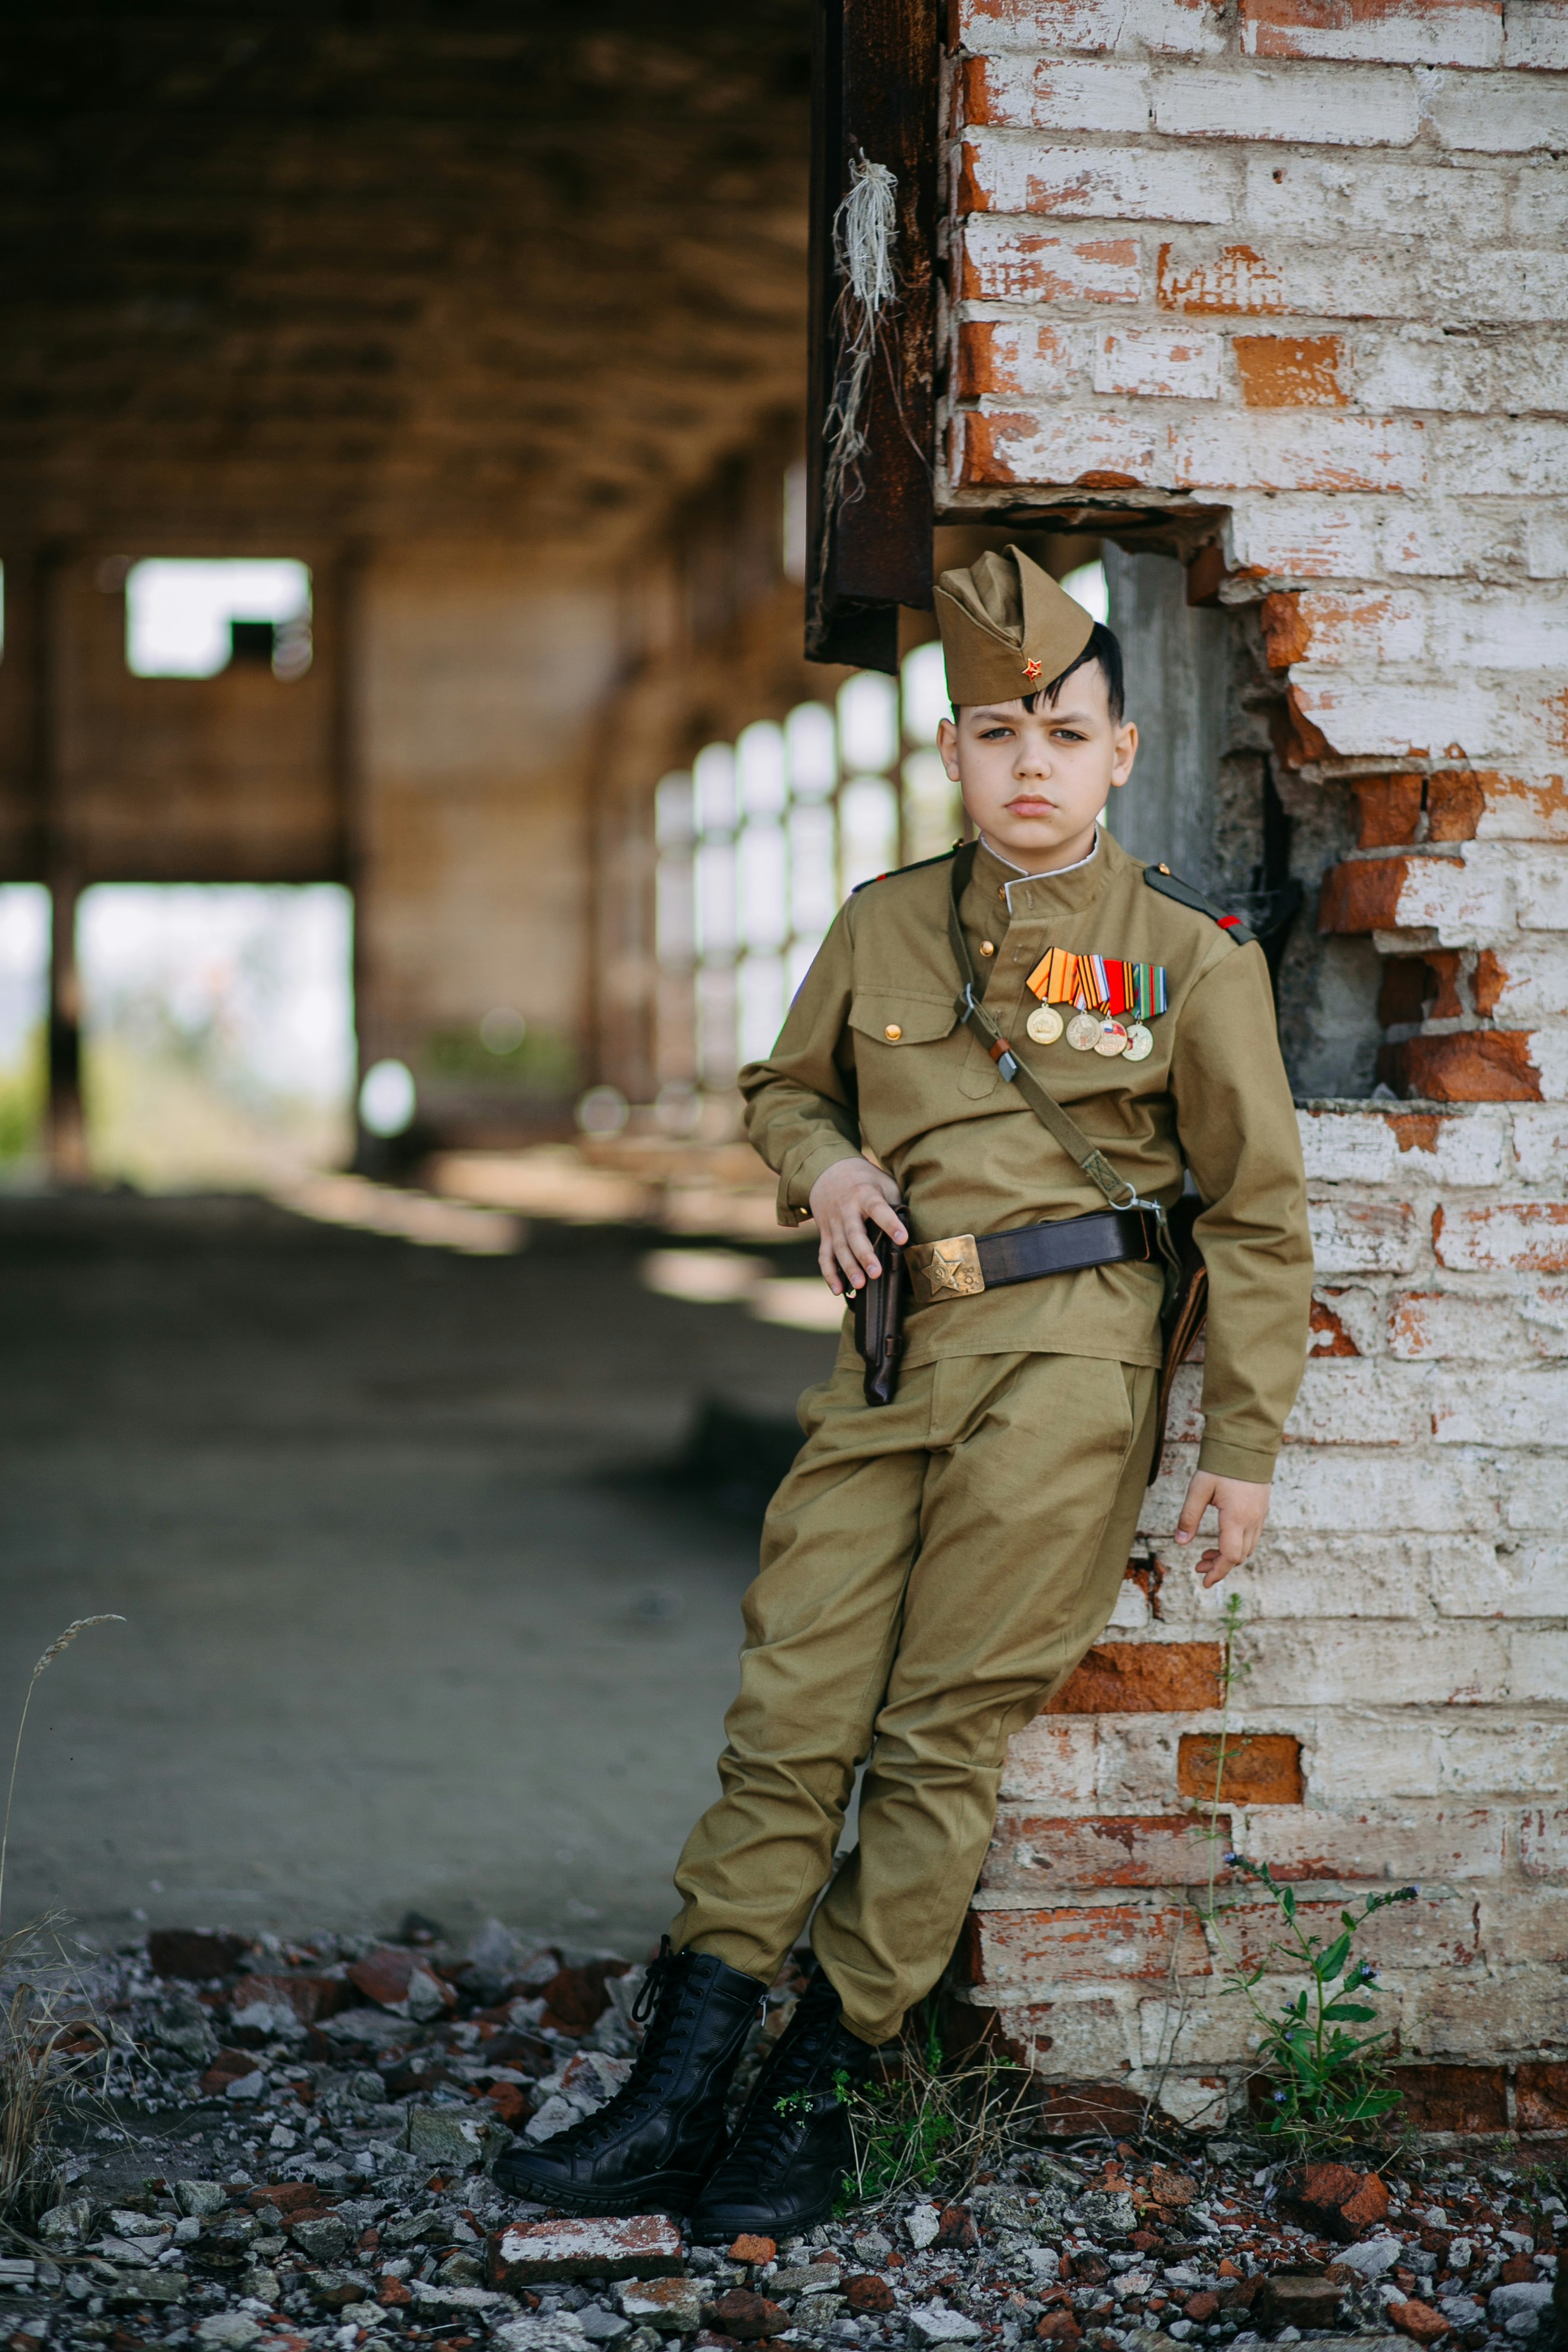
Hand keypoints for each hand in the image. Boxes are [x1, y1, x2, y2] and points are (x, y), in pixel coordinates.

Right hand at [808, 1155, 906, 1295]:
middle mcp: (846, 1210)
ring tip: (859, 1285)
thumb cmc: (864, 1180)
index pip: (878, 1209)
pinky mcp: (825, 1234)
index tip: (903, 1238)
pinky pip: (824, 1256)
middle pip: (854, 1234)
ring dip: (848, 1268)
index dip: (890, 1223)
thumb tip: (910, 1227)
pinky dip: (829, 1274)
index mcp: (864, 1194)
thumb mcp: (883, 1182)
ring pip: (839, 1248)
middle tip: (876, 1273)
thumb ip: (893, 1203)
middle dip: (864, 1255)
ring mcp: (833, 1223)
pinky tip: (838, 1290)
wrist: (827, 1170)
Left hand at [1173, 1473, 1271, 1586]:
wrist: (1247, 1443)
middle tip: (1198, 1564)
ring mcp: (1260, 1515)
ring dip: (1229, 1555)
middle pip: (1239, 1556)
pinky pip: (1253, 1536)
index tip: (1204, 1582)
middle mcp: (1252, 1520)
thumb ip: (1189, 1517)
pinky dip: (1238, 1544)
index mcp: (1236, 1518)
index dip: (1217, 1572)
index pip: (1230, 1556)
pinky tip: (1223, 1538)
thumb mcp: (1199, 1489)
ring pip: (1248, 1548)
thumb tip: (1180, 1542)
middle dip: (1219, 1565)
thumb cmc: (1221, 1465)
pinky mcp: (1262, 1509)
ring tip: (1206, 1554)